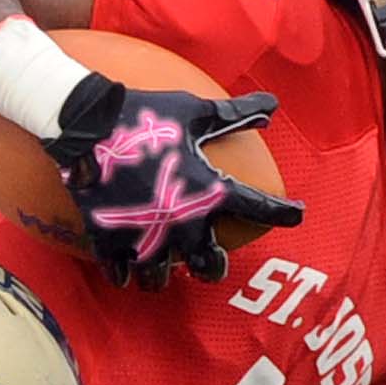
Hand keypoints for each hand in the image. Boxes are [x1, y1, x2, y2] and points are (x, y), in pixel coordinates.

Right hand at [47, 76, 301, 286]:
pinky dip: (123, 275)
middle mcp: (182, 223)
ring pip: (159, 279)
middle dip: (212, 268)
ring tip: (162, 273)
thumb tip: (273, 105)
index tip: (297, 215)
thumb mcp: (196, 112)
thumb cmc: (146, 116)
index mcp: (208, 192)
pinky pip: (118, 272)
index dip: (284, 213)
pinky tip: (125, 274)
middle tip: (212, 263)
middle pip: (207, 265)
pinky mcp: (108, 239)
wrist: (88, 125)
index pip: (259, 208)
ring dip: (163, 277)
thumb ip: (235, 115)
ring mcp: (143, 236)